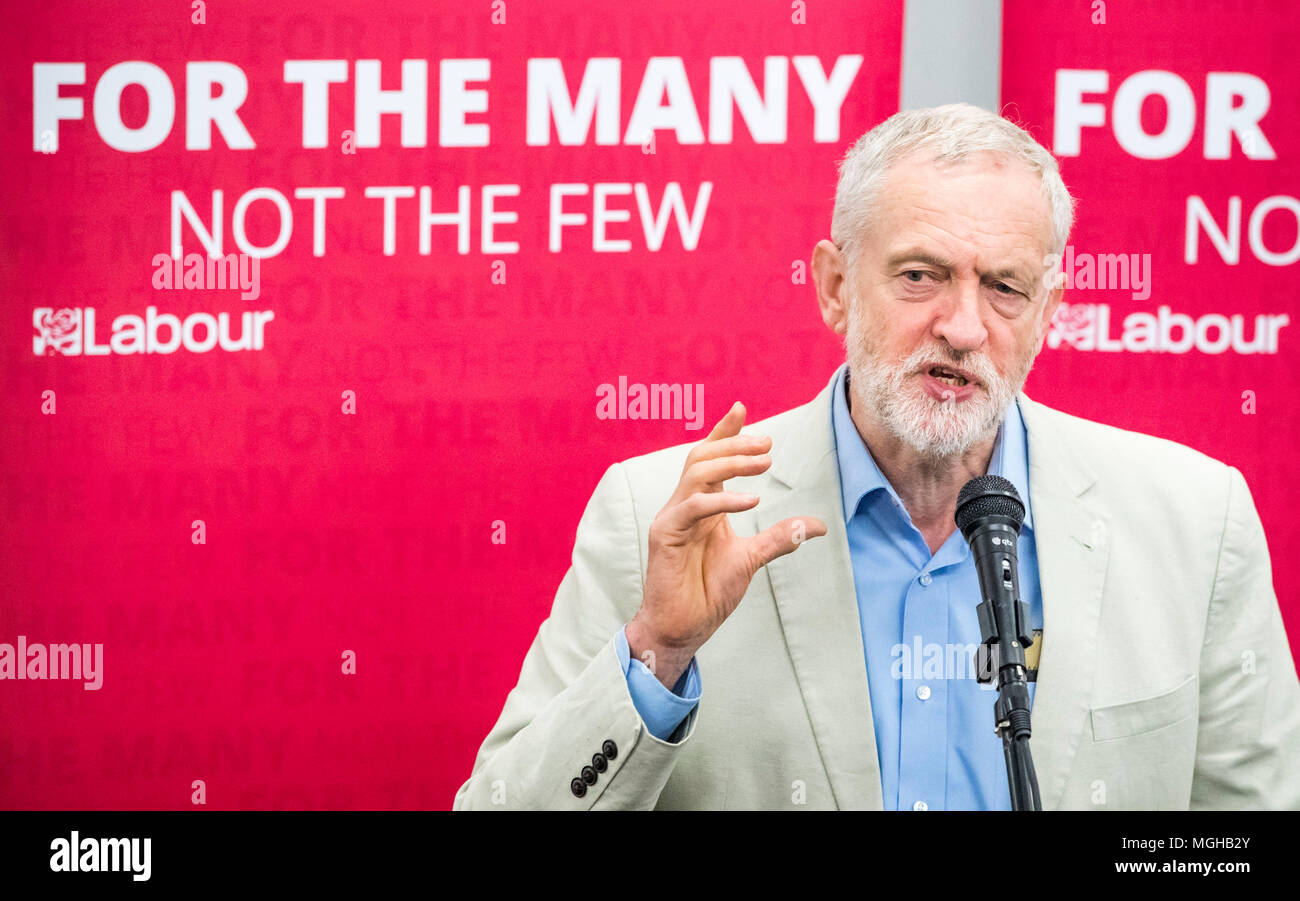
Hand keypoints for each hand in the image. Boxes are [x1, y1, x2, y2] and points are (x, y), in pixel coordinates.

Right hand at [627, 401, 825, 689]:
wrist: (682, 628)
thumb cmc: (707, 592)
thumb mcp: (752, 559)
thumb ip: (779, 538)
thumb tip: (818, 526)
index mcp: (701, 506)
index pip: (708, 458)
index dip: (724, 432)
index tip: (742, 409)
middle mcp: (684, 505)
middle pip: (702, 457)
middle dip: (734, 443)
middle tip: (768, 443)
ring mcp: (672, 518)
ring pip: (696, 473)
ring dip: (731, 463)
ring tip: (764, 462)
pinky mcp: (665, 536)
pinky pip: (693, 508)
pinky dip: (722, 501)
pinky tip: (752, 501)